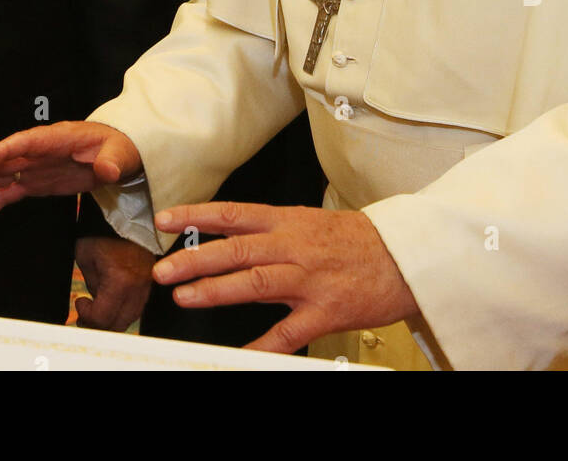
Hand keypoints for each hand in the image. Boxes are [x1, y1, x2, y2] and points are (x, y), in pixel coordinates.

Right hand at [0, 121, 141, 230]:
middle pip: (3, 160)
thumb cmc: (117, 146)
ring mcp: (34, 167)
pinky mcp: (35, 182)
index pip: (27, 141)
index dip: (6, 150)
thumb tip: (107, 169)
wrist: (118, 155)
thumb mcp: (120, 152)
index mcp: (57, 139)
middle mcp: (39, 152)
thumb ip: (112, 160)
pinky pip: (8, 193)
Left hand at [73, 236, 154, 331]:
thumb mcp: (86, 257)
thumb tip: (92, 300)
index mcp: (120, 281)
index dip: (86, 316)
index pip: (102, 318)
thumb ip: (91, 284)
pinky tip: (114, 300)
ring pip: (131, 316)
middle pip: (119, 324)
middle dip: (99, 323)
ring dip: (113, 318)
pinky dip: (125, 308)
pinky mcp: (151, 277)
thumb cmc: (104, 227)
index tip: (79, 303)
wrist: (128, 208)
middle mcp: (138, 286)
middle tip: (86, 315)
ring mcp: (148, 282)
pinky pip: (139, 303)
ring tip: (99, 309)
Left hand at [152, 203, 416, 355]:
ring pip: (255, 281)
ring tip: (184, 296)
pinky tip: (239, 353)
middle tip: (163, 269)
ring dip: (217, 289)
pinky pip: (288, 332)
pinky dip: (261, 344)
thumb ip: (269, 234)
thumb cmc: (356, 240)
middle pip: (236, 249)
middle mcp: (294, 246)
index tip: (165, 220)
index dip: (196, 216)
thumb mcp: (309, 224)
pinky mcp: (325, 311)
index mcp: (288, 221)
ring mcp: (309, 279)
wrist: (405, 256)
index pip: (232, 214)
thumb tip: (228, 245)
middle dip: (195, 258)